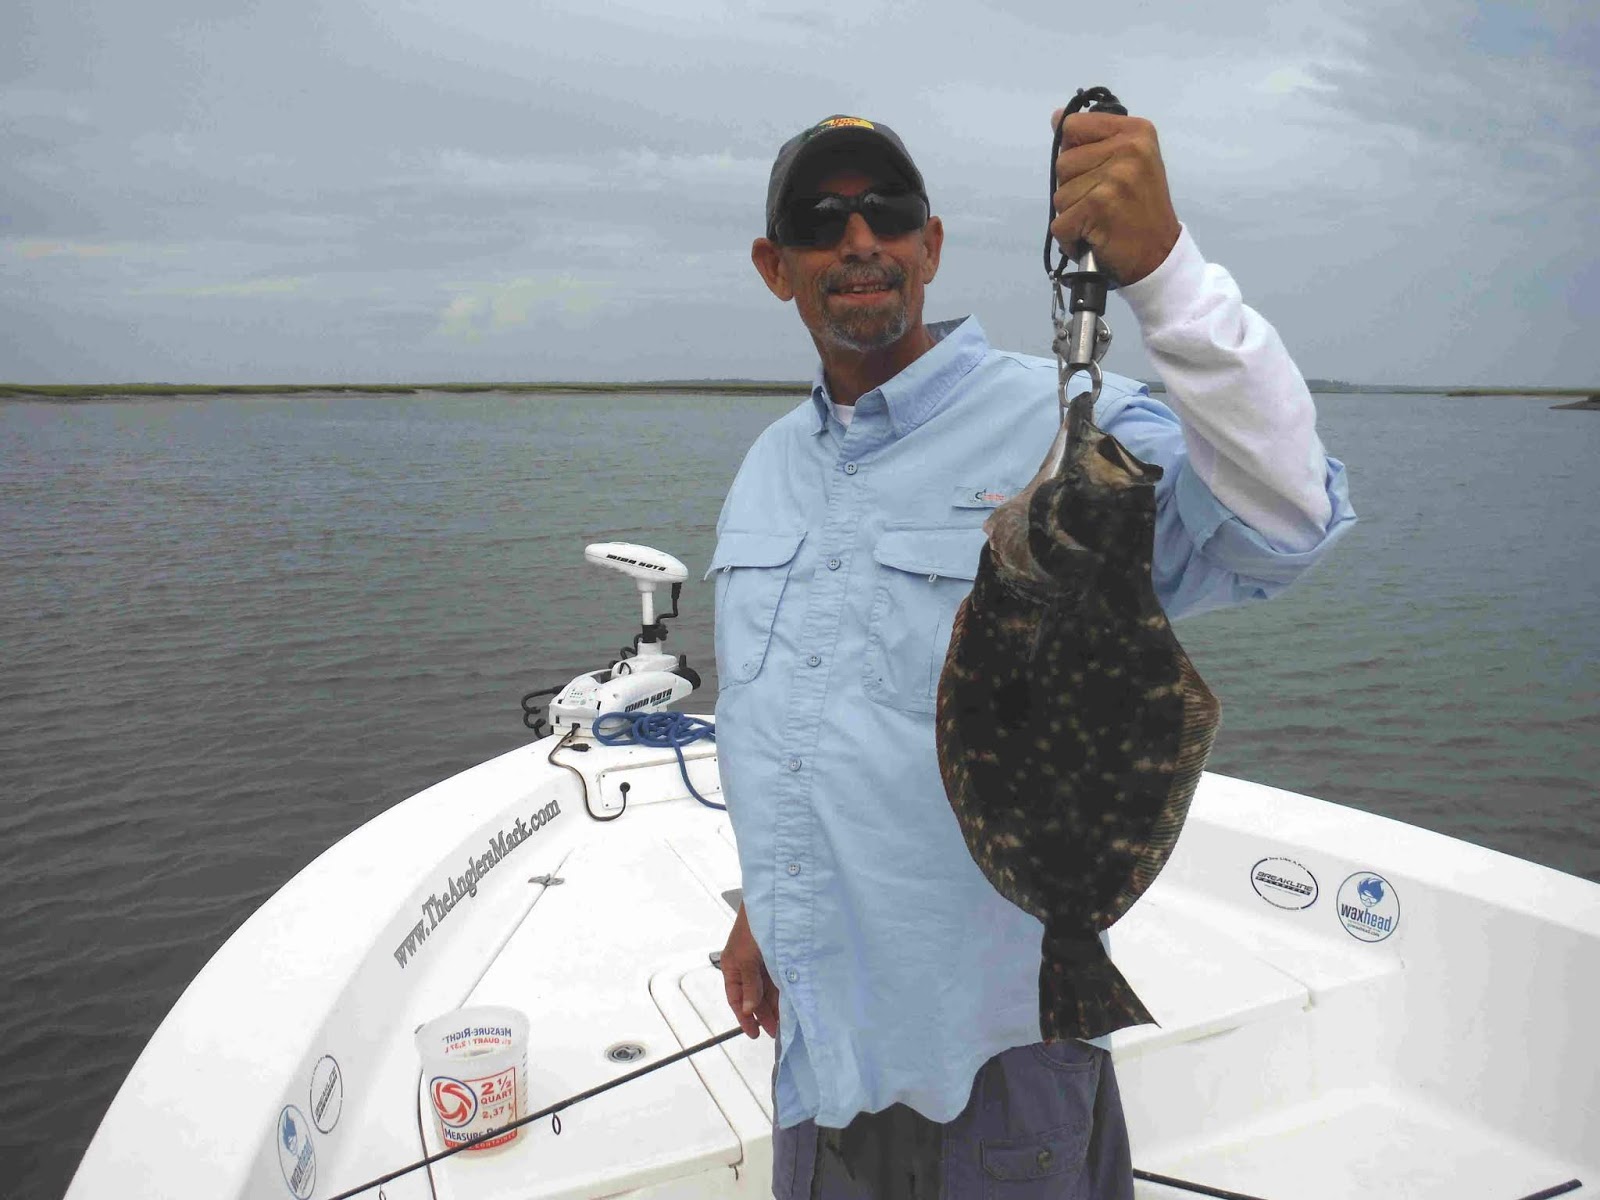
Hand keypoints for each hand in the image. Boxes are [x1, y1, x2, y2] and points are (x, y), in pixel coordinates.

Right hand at [720, 902, 778, 1038]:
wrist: (771, 902)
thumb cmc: (752, 927)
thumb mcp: (747, 958)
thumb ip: (750, 985)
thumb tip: (749, 1010)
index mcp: (732, 967)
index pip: (736, 998)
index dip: (744, 1017)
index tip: (754, 1033)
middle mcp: (746, 967)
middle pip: (753, 997)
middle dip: (763, 1015)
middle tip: (776, 1032)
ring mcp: (762, 963)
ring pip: (767, 991)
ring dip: (774, 1007)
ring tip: (785, 1023)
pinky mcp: (777, 959)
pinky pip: (778, 981)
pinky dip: (782, 994)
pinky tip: (789, 1005)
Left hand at [1048, 109, 1181, 285]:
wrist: (1160, 254)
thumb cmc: (1140, 209)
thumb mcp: (1127, 162)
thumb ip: (1091, 140)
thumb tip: (1055, 118)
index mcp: (1135, 132)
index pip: (1072, 126)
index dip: (1074, 151)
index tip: (1096, 169)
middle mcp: (1128, 149)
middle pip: (1063, 162)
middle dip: (1074, 188)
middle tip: (1103, 202)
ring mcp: (1114, 178)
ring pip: (1059, 195)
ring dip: (1073, 214)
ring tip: (1101, 220)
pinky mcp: (1099, 207)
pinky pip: (1060, 223)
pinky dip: (1070, 238)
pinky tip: (1093, 237)